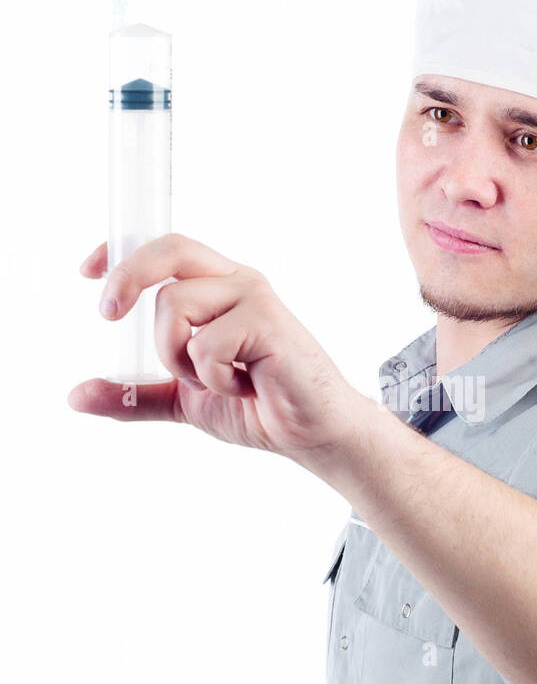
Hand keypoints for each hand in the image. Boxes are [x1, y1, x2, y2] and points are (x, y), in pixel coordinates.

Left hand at [68, 233, 360, 467]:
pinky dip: (213, 379)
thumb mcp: (183, 400)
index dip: (123, 253)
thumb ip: (135, 394)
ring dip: (178, 357)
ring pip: (176, 306)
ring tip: (213, 381)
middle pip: (169, 250)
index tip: (89, 272)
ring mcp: (253, 298)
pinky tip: (244, 387)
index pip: (165, 250)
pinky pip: (206, 345)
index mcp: (217, 288)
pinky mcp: (267, 322)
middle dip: (128, 276)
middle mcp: (235, 282)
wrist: (310, 433)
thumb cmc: (259, 406)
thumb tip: (77, 396)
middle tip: (106, 313)